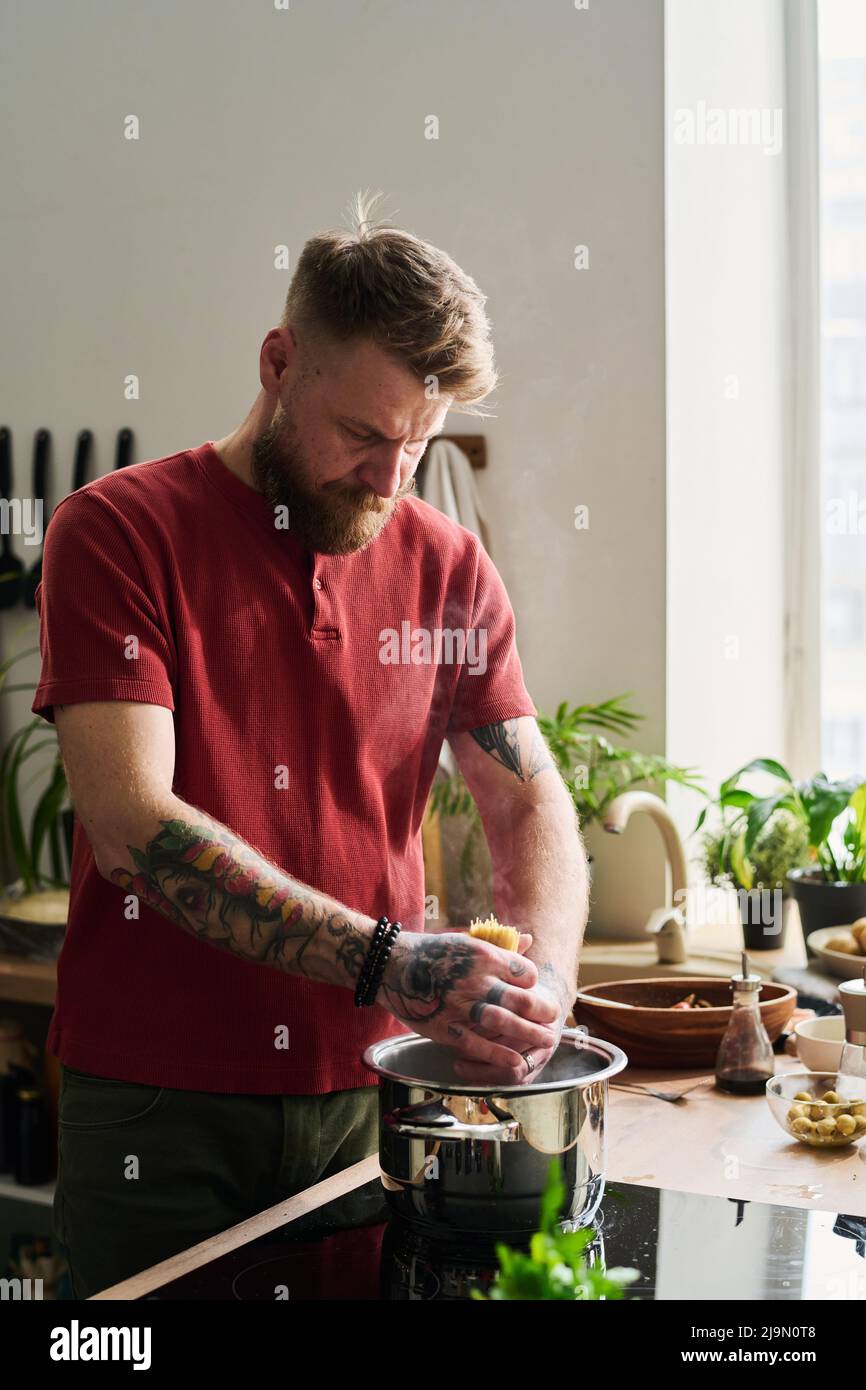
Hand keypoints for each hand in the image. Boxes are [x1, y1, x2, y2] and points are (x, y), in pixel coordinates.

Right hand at [379, 928, 560, 1085]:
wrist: (392, 966)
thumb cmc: (433, 951)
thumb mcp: (467, 939)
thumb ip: (499, 943)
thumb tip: (528, 939)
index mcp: (483, 955)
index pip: (525, 972)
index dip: (533, 982)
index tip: (531, 988)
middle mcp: (476, 980)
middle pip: (522, 1000)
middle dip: (543, 1012)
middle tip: (555, 1019)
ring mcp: (462, 1006)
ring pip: (506, 1024)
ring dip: (530, 1035)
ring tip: (546, 1040)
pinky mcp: (447, 1028)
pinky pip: (479, 1045)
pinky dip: (500, 1056)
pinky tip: (516, 1063)